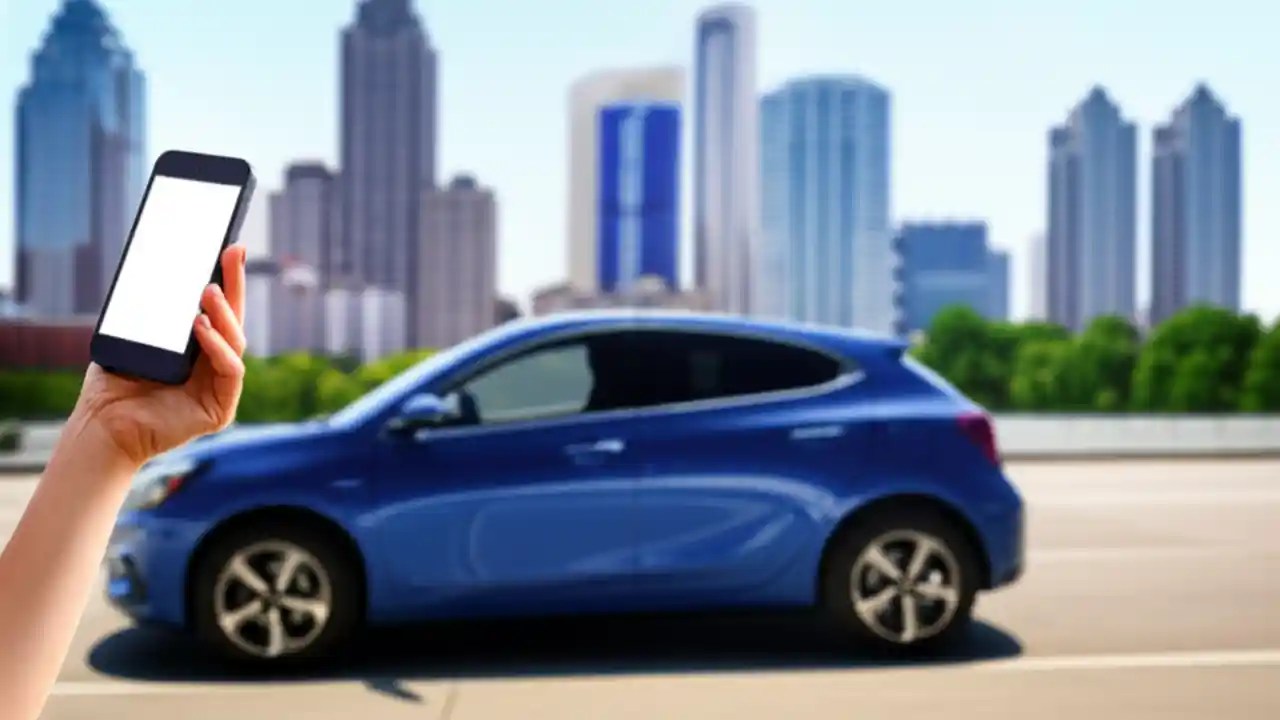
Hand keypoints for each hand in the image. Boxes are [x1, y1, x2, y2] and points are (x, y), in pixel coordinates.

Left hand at [77, 245, 248, 464]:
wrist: (102, 427)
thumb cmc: (113, 385)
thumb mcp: (133, 337)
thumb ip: (153, 314)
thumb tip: (164, 272)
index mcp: (196, 350)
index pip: (216, 311)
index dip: (227, 280)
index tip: (230, 248)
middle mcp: (213, 367)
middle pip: (233, 320)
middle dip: (235, 285)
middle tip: (232, 253)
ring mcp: (220, 388)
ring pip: (235, 342)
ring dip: (224, 314)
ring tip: (208, 291)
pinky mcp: (220, 409)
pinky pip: (230, 370)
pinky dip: (219, 347)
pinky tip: (201, 328)